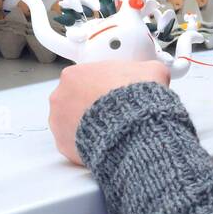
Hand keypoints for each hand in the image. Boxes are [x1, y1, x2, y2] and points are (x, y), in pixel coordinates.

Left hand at [49, 60, 168, 165]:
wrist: (132, 128)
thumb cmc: (134, 99)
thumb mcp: (150, 71)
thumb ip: (145, 70)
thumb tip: (154, 72)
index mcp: (74, 75)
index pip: (84, 78)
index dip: (101, 86)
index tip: (111, 92)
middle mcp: (60, 96)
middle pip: (74, 99)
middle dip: (91, 105)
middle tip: (112, 111)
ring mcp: (58, 121)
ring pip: (71, 121)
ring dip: (86, 124)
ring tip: (109, 128)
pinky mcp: (63, 143)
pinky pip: (73, 143)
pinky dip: (86, 144)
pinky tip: (103, 142)